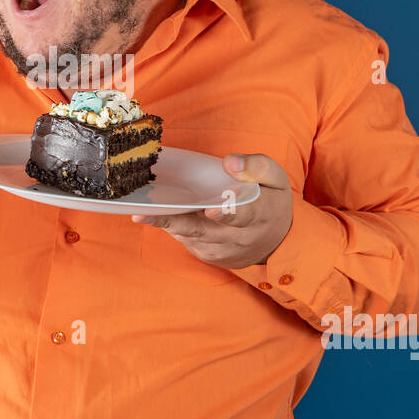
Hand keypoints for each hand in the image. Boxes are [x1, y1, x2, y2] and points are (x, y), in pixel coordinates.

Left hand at [131, 153, 292, 269]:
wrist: (277, 241)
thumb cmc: (272, 201)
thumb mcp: (275, 178)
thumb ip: (256, 167)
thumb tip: (229, 162)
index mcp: (260, 214)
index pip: (243, 215)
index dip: (227, 212)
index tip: (211, 208)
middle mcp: (240, 238)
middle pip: (204, 231)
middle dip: (174, 222)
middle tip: (145, 215)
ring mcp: (223, 250)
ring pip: (191, 238)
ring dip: (166, 226)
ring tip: (141, 214)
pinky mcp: (211, 257)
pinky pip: (188, 242)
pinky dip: (173, 230)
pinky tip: (157, 217)